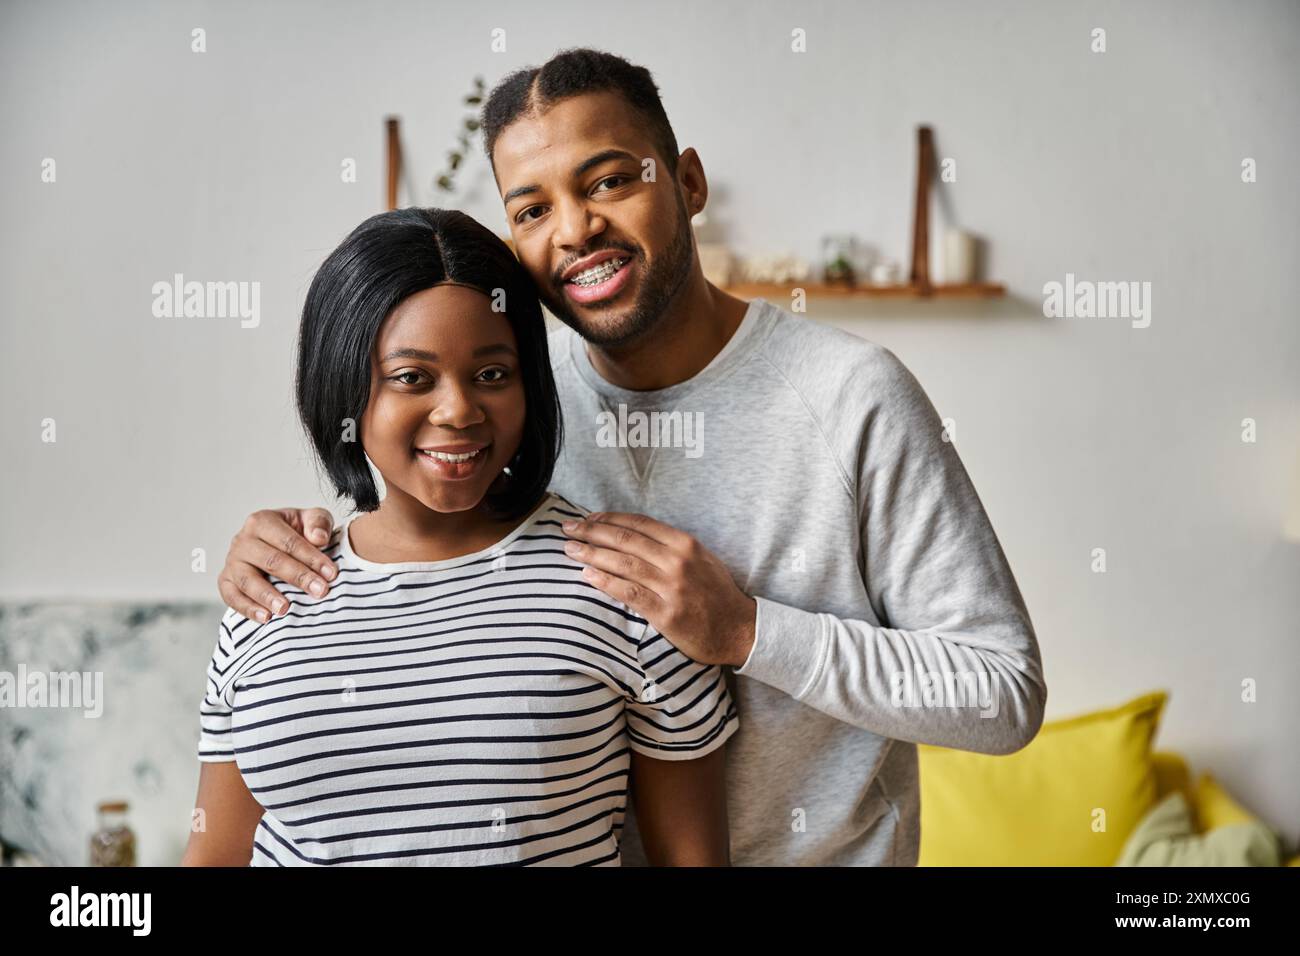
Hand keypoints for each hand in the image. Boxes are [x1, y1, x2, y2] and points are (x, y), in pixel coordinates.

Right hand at [217, 507, 337, 622]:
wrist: (274, 544)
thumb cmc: (296, 532)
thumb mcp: (310, 519)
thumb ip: (318, 523)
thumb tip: (319, 538)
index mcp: (262, 521)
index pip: (289, 541)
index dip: (311, 558)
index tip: (331, 574)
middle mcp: (243, 540)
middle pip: (271, 560)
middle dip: (297, 577)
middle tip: (320, 592)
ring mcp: (232, 561)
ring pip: (248, 580)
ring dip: (267, 596)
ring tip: (285, 609)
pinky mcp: (225, 580)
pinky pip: (231, 596)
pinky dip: (247, 608)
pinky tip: (265, 618)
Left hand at [561, 512, 755, 666]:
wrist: (738, 629)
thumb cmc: (717, 593)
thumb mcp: (701, 559)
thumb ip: (670, 546)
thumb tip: (634, 535)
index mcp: (685, 544)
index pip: (639, 523)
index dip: (610, 518)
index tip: (588, 518)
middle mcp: (677, 561)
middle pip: (626, 539)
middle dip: (592, 531)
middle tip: (568, 529)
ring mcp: (671, 587)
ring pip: (623, 564)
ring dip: (592, 554)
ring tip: (570, 550)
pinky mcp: (665, 614)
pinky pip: (629, 593)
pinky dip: (605, 583)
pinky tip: (587, 576)